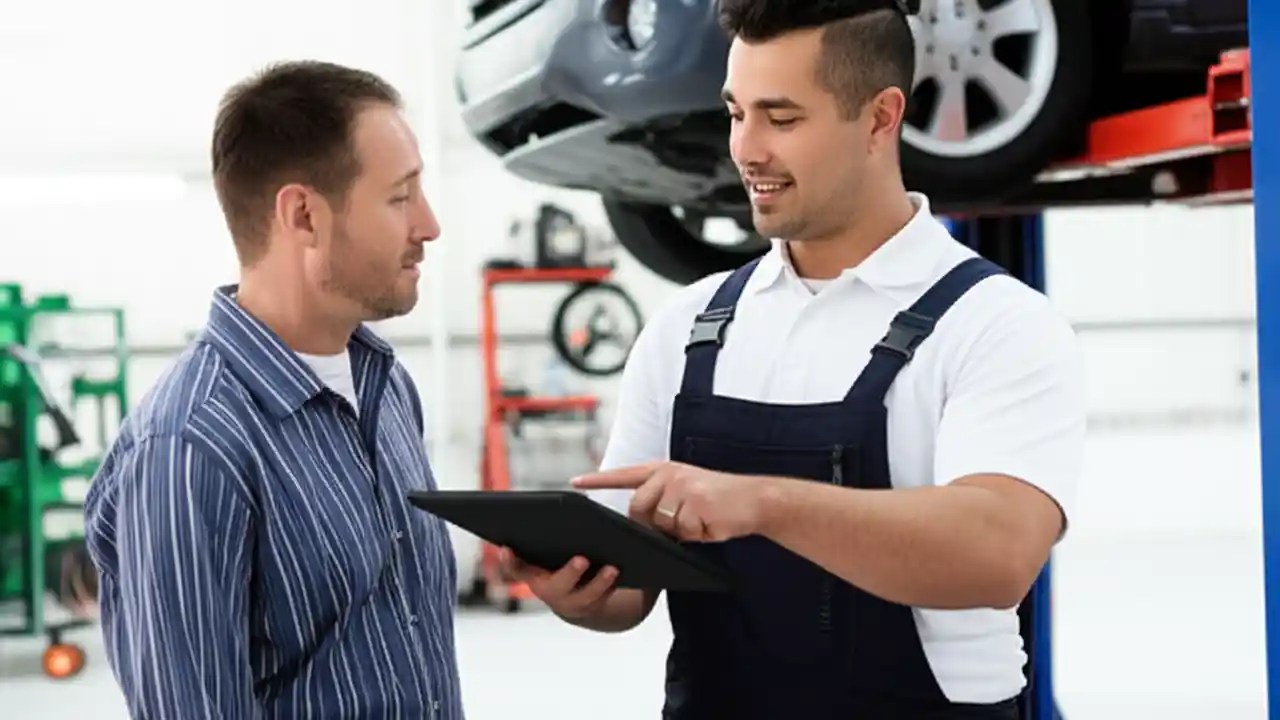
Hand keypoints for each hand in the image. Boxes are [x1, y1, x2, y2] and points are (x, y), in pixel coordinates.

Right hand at [497, 547, 619, 620]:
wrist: (573, 599)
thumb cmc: (556, 570)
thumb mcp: (542, 561)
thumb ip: (534, 549)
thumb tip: (525, 524)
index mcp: (534, 578)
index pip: (517, 568)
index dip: (511, 560)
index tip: (508, 547)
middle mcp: (551, 594)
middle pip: (558, 586)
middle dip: (570, 573)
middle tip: (582, 558)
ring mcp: (573, 604)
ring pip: (587, 598)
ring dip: (600, 584)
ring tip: (613, 568)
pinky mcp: (594, 607)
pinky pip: (605, 599)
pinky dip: (614, 587)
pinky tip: (624, 570)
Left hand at [572, 462, 769, 541]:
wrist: (755, 500)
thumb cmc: (718, 503)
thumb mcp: (685, 495)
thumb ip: (661, 503)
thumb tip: (640, 526)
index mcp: (664, 470)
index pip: (624, 474)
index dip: (599, 479)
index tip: (575, 482)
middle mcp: (669, 473)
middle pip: (638, 508)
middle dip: (653, 524)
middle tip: (682, 522)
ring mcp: (682, 486)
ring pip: (661, 523)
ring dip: (680, 530)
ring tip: (701, 519)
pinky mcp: (696, 501)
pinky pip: (682, 531)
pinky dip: (695, 534)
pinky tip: (710, 522)